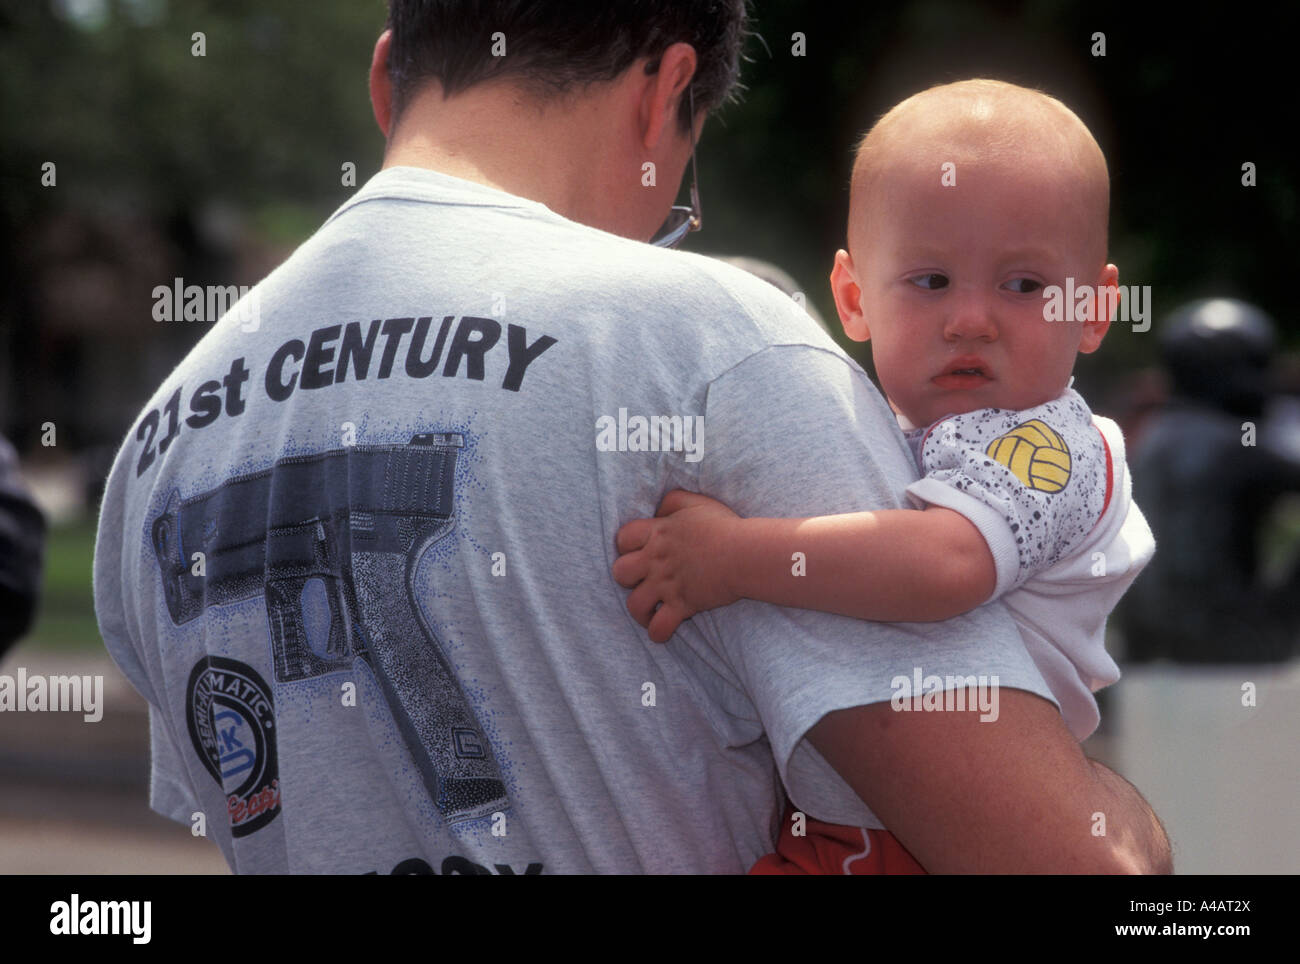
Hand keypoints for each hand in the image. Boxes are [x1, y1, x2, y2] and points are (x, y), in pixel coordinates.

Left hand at [613, 489, 741, 641]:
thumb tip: (658, 510)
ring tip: (649, 611)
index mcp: (658, 533)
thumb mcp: (696, 502)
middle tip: (644, 580)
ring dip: (639, 610)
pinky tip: (663, 631)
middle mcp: (657, 560)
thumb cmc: (725, 527)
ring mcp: (668, 584)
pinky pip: (659, 627)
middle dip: (627, 579)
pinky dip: (657, 633)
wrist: (745, 553)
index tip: (639, 552)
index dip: (626, 546)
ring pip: (634, 604)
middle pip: (620, 572)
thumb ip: (672, 501)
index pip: (623, 538)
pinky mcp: (683, 605)